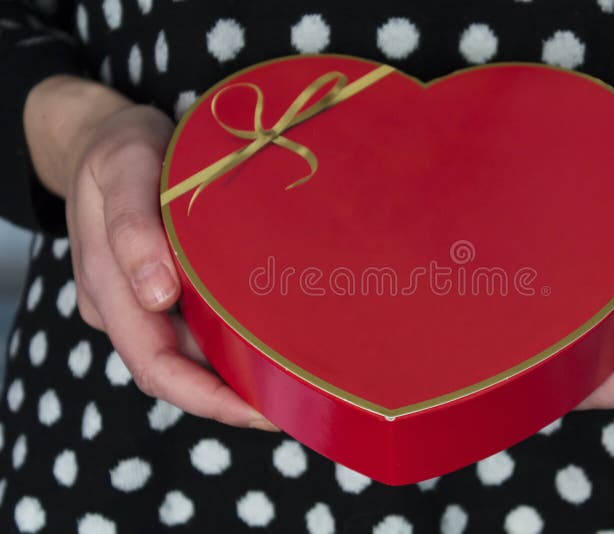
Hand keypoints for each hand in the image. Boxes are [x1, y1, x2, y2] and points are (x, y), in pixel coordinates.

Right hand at [24, 76, 279, 430]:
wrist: (102, 137)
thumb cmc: (120, 147)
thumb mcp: (125, 166)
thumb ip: (132, 226)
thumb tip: (156, 294)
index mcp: (105, 286)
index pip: (155, 364)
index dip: (207, 397)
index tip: (262, 410)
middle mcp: (121, 305)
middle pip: (173, 372)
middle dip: (228, 400)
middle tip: (291, 407)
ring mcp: (137, 300)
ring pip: (185, 356)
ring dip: (230, 380)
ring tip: (289, 385)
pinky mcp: (157, 289)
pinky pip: (190, 330)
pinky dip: (226, 348)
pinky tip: (265, 347)